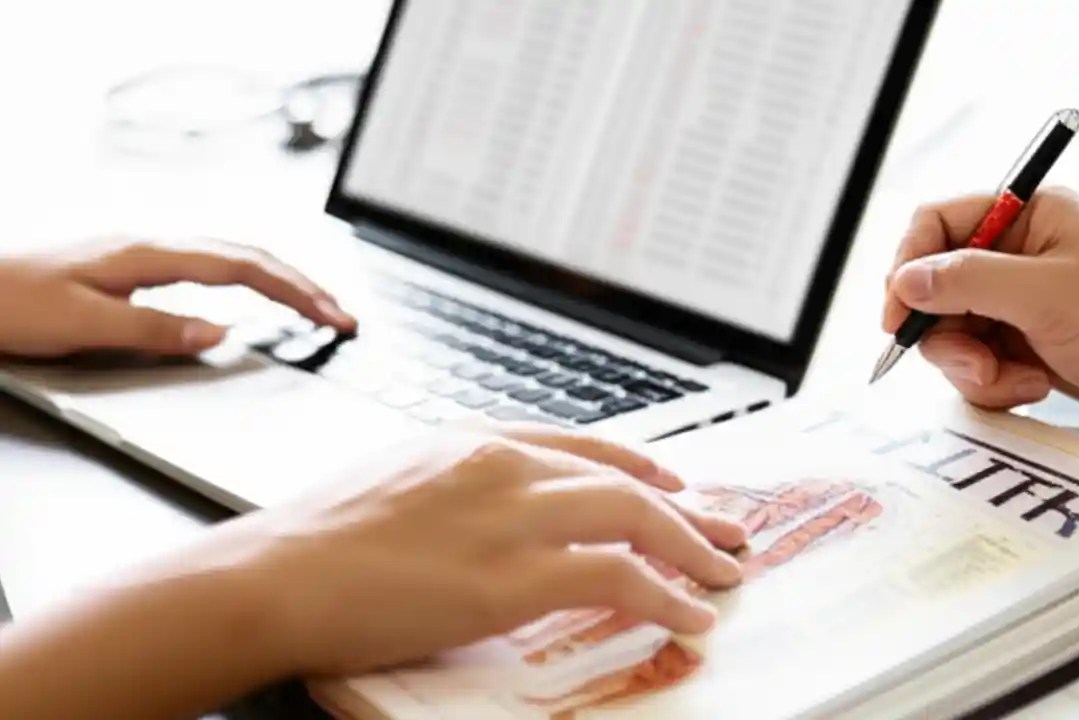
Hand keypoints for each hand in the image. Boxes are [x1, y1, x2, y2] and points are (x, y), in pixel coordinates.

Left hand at [0, 237, 356, 356]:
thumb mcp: (83, 323)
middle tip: (345, 316)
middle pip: (252, 256)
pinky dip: (254, 280)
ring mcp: (149, 253)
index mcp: (150, 254)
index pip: (244, 268)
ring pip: (236, 257)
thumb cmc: (12, 302)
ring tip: (318, 306)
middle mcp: (155, 246)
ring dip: (284, 280)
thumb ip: (155, 329)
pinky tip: (260, 297)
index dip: (297, 292)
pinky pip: (215, 267)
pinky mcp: (140, 267)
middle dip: (306, 285)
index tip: (333, 317)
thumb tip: (221, 335)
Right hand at [234, 425, 747, 675]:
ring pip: (633, 515)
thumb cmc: (313, 541)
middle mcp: (502, 465)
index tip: (671, 480)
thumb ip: (449, 488)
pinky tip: (688, 613)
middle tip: (724, 529)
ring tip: (723, 571)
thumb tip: (479, 517)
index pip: (578, 445)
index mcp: (470, 440)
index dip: (637, 464)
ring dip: (689, 545)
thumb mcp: (390, 485)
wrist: (272, 575)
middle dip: (683, 506)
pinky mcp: (511, 577)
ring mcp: (511, 516)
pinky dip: (665, 593)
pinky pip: (617, 576)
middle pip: (621, 477)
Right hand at [881, 188, 1078, 423]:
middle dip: (947, 334)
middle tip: (973, 363)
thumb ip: (966, 282)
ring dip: (974, 365)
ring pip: (956, 332)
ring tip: (1015, 378)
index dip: (908, 268)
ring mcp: (1025, 301)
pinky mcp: (1032, 341)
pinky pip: (982, 362)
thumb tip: (903, 281)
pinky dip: (996, 382)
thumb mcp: (1046, 295)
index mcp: (1028, 216)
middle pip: (939, 288)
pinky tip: (1032, 385)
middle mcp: (1021, 255)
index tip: (897, 315)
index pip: (938, 224)